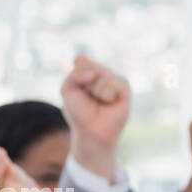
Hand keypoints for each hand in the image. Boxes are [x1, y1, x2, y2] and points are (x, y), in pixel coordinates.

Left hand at [61, 55, 129, 180]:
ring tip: (99, 100)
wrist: (92, 130)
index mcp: (86, 71)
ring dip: (96, 90)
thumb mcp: (67, 91)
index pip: (80, 61)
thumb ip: (74, 76)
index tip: (76, 88)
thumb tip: (93, 73)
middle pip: (91, 67)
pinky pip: (115, 82)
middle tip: (88, 97)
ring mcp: (112, 78)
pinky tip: (109, 101)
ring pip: (103, 74)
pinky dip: (107, 93)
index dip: (78, 73)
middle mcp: (100, 72)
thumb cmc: (78, 112)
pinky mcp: (124, 86)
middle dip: (85, 85)